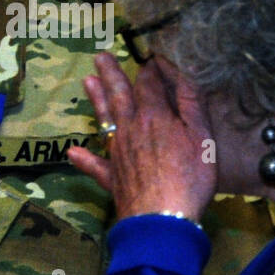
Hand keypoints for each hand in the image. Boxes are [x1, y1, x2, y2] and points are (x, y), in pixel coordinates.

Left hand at [67, 53, 216, 223]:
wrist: (162, 219)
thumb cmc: (190, 178)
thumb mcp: (202, 137)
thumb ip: (191, 104)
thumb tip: (181, 72)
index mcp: (154, 116)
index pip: (148, 83)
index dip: (149, 67)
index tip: (148, 55)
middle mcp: (130, 129)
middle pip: (119, 95)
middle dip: (112, 74)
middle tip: (100, 56)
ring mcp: (117, 153)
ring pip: (104, 120)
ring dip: (96, 100)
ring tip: (87, 81)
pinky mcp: (111, 177)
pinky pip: (94, 165)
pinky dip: (84, 158)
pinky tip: (73, 152)